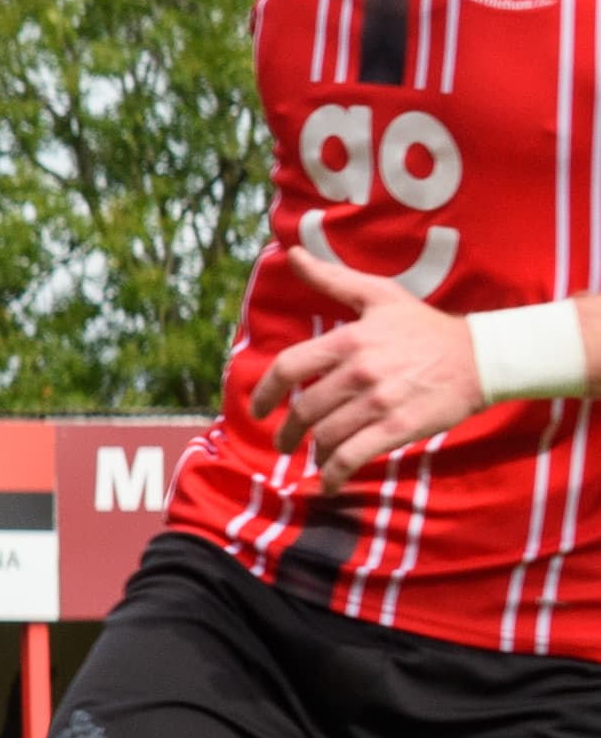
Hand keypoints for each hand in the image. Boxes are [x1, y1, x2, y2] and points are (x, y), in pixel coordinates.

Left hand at [251, 245, 495, 486]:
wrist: (481, 357)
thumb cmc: (425, 326)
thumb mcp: (379, 295)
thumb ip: (332, 279)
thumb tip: (292, 254)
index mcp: (349, 339)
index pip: (289, 368)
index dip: (264, 393)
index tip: (256, 410)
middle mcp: (359, 371)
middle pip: (304, 409)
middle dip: (288, 431)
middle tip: (283, 442)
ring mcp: (379, 401)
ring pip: (326, 435)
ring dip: (313, 452)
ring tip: (313, 456)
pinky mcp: (399, 427)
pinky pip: (353, 456)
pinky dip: (335, 474)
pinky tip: (329, 483)